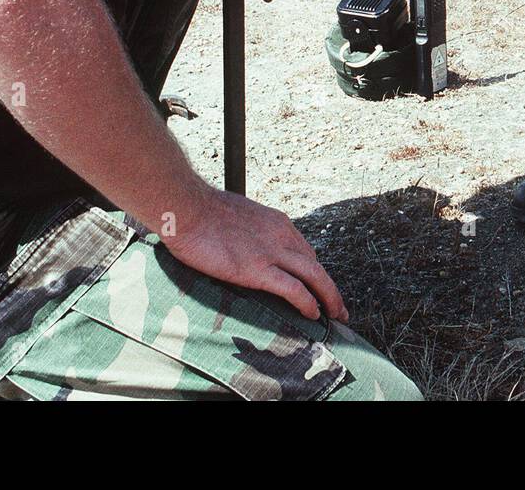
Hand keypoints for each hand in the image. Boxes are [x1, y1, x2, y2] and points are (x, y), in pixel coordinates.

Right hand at [162, 186, 347, 322]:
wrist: (186, 208)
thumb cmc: (202, 212)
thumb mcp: (238, 216)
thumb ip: (250, 231)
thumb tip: (245, 244)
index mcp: (276, 222)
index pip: (305, 250)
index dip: (314, 272)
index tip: (318, 287)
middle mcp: (281, 235)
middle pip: (315, 264)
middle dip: (330, 287)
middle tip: (339, 307)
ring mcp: (271, 252)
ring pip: (314, 276)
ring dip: (329, 297)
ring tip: (336, 315)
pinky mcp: (257, 269)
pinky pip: (293, 289)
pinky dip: (307, 302)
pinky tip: (313, 314)